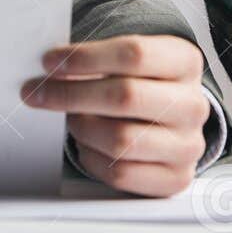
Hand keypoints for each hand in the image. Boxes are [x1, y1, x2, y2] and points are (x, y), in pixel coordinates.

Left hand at [21, 34, 210, 196]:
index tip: (49, 62)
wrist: (173, 120)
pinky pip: (120, 173)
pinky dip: (92, 157)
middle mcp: (193, 104)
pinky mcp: (175, 178)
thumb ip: (98, 57)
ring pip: (120, 139)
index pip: (133, 54)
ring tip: (70, 118)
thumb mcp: (132, 59)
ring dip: (82, 127)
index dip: (85, 57)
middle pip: (125, 96)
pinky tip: (86, 143)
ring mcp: (187, 145)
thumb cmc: (143, 82)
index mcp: (185, 61)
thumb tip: (49, 66)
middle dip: (71, 93)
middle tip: (38, 92)